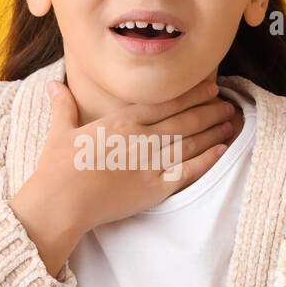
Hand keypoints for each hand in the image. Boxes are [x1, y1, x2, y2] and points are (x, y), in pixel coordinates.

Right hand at [9, 77, 237, 274]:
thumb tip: (54, 84)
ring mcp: (150, 163)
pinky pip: (188, 171)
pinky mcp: (155, 188)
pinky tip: (222, 150)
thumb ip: (64, 106)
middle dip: (210, 110)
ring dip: (214, 131)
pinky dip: (207, 159)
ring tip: (231, 123)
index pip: (166, 102)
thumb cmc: (57, 167)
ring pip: (191, 142)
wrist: (61, 202)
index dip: (192, 94)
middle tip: (228, 105)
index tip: (211, 87)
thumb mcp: (60, 131)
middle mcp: (142, 138)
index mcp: (122, 120)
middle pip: (185, 120)